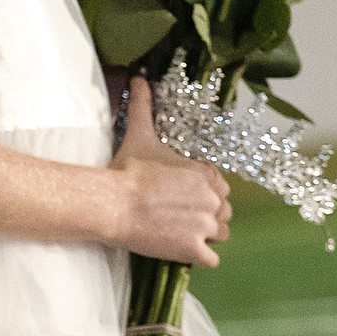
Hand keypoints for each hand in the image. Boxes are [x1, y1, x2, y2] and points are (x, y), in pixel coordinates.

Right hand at [108, 76, 231, 266]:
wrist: (113, 203)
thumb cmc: (127, 169)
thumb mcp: (140, 133)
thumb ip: (144, 105)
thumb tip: (139, 76)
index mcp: (207, 174)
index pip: (219, 186)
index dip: (202, 190)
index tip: (181, 194)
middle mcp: (213, 200)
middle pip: (223, 211)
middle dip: (206, 213)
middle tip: (178, 213)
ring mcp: (206, 227)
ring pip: (221, 234)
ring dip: (205, 235)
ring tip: (180, 231)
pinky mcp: (195, 251)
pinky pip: (212, 259)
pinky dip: (200, 256)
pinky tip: (181, 248)